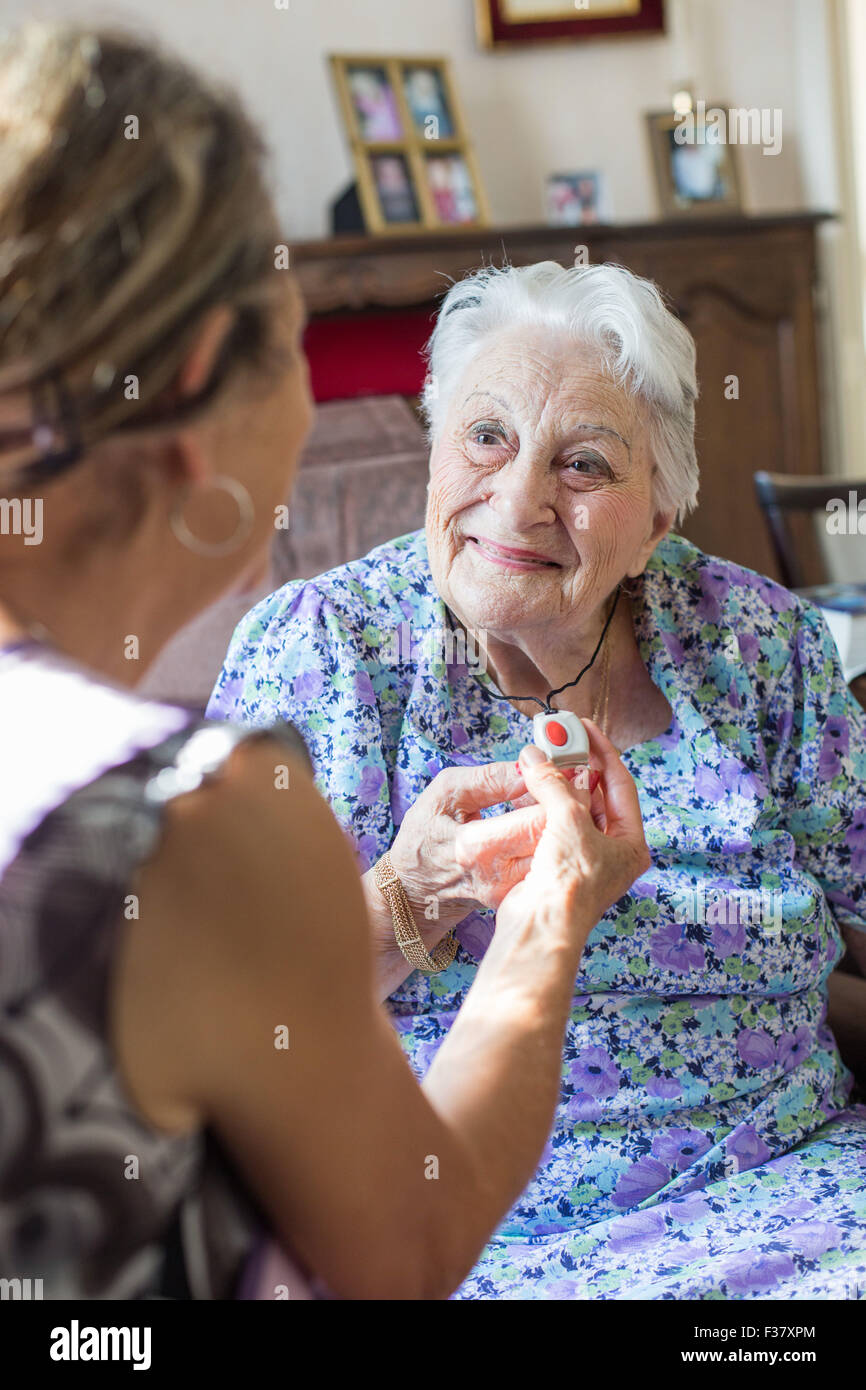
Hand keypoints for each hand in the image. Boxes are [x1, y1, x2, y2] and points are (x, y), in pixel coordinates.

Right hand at [387, 760, 546, 928]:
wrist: (413, 890)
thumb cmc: (422, 839)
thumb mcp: (445, 794)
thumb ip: (490, 778)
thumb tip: (530, 767)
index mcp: (477, 847)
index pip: (541, 818)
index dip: (558, 790)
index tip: (558, 770)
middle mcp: (499, 875)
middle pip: (557, 837)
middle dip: (565, 805)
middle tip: (562, 782)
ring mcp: (511, 891)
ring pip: (557, 852)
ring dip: (560, 824)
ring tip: (545, 804)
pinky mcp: (518, 896)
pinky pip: (548, 865)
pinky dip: (552, 843)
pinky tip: (536, 828)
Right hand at [495, 720, 650, 945]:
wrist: (542, 926)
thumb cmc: (571, 882)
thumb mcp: (568, 820)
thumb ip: (553, 782)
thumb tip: (535, 756)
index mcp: (631, 842)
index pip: (620, 783)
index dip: (602, 751)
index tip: (583, 726)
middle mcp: (612, 851)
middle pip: (596, 795)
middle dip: (576, 766)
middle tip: (558, 740)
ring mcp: (585, 859)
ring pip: (573, 809)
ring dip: (557, 784)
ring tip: (541, 759)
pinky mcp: (558, 865)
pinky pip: (553, 824)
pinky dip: (542, 805)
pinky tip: (530, 789)